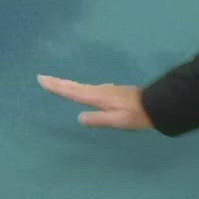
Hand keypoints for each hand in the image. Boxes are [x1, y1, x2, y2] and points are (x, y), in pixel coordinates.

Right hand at [36, 74, 153, 130]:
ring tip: (57, 84)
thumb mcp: (117, 121)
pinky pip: (88, 89)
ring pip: (81, 87)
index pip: (73, 92)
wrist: (157, 104)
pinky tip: (80, 91)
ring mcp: (106, 90)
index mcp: (98, 97)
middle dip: (59, 82)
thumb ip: (98, 119)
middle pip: (75, 86)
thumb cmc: (137, 115)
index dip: (57, 86)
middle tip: (43, 78)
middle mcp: (100, 91)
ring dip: (67, 85)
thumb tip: (79, 117)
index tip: (42, 79)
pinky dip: (78, 88)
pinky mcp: (111, 92)